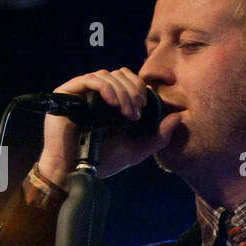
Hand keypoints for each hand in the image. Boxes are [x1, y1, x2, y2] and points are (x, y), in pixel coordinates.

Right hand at [35, 67, 183, 183]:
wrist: (75, 171)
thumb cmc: (104, 161)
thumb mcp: (138, 149)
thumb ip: (159, 135)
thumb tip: (178, 117)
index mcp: (110, 102)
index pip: (127, 79)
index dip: (139, 87)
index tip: (144, 105)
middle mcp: (95, 94)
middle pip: (118, 74)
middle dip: (133, 90)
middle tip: (136, 112)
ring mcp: (80, 92)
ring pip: (106, 75)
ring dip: (122, 92)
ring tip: (126, 114)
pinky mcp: (66, 93)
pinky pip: (89, 79)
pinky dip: (105, 88)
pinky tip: (113, 104)